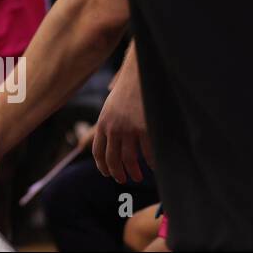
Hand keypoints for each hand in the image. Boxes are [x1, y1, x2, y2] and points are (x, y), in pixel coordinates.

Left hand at [92, 60, 152, 182]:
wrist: (139, 72)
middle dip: (118, 173)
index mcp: (102, 122)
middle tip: (123, 180)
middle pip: (112, 159)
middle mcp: (112, 128)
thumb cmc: (127, 86)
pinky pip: (148, 153)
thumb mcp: (111, 103)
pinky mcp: (145, 128)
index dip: (102, 165)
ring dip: (134, 172)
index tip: (107, 173)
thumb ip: (109, 119)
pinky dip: (152, 163)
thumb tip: (108, 133)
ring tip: (138, 177)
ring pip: (129, 160)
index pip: (97, 150)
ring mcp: (129, 129)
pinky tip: (154, 167)